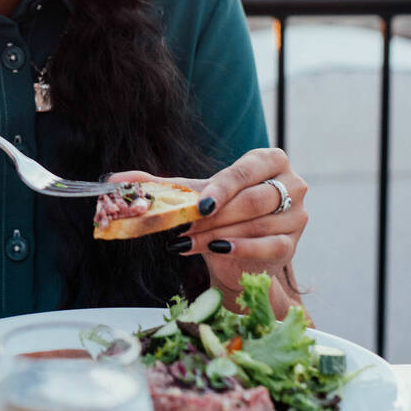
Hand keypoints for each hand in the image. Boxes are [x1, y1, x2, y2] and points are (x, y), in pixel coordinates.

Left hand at [112, 147, 307, 313]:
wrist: (241, 249)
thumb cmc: (221, 211)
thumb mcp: (195, 194)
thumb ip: (160, 185)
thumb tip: (114, 181)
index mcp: (268, 159)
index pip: (244, 171)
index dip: (221, 188)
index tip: (199, 205)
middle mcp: (291, 182)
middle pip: (253, 199)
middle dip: (216, 216)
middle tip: (186, 227)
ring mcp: (296, 214)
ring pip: (258, 224)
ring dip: (220, 235)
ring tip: (189, 242)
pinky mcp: (293, 242)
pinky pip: (269, 247)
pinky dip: (241, 249)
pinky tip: (216, 251)